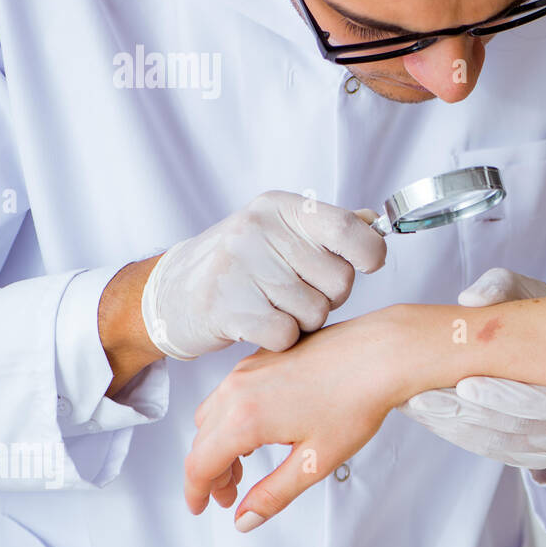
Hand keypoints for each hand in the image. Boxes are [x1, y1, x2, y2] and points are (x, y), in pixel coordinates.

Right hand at [142, 191, 385, 359]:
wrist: (170, 293)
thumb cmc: (240, 265)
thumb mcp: (280, 232)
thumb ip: (329, 228)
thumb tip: (375, 223)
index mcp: (280, 208)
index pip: (348, 229)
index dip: (370, 253)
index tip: (366, 264)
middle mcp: (259, 230)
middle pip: (340, 281)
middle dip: (328, 296)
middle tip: (295, 291)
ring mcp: (239, 267)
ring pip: (316, 312)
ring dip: (303, 320)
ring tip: (273, 305)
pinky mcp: (226, 307)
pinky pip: (288, 335)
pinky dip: (281, 338)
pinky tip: (259, 323)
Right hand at [184, 311, 405, 528]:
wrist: (383, 353)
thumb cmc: (357, 401)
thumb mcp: (314, 461)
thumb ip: (273, 495)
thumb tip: (244, 519)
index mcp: (245, 419)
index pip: (199, 464)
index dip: (196, 492)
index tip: (201, 508)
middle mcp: (238, 388)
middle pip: (202, 439)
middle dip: (210, 472)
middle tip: (231, 495)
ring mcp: (249, 368)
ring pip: (212, 413)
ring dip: (218, 443)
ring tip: (245, 465)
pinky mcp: (263, 356)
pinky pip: (230, 391)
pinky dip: (231, 417)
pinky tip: (260, 429)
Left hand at [399, 268, 545, 471]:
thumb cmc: (544, 319)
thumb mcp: (529, 293)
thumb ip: (501, 288)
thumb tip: (471, 299)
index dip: (504, 397)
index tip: (462, 384)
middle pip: (524, 429)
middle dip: (471, 415)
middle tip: (424, 401)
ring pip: (507, 446)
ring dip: (458, 428)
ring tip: (419, 407)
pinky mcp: (545, 455)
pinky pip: (501, 452)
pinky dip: (464, 435)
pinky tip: (435, 417)